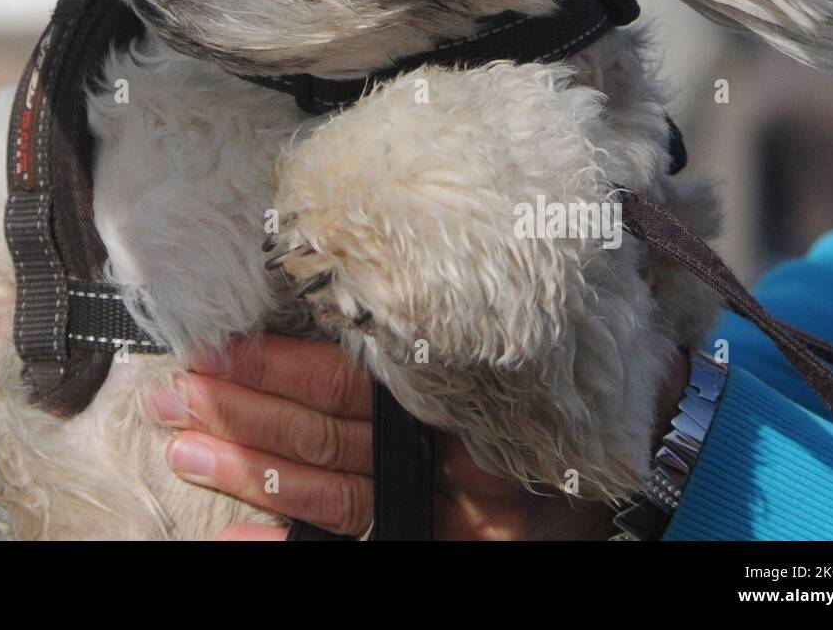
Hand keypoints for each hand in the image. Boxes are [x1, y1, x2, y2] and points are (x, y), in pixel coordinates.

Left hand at [152, 335, 679, 539]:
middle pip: (327, 441)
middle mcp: (449, 464)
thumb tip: (374, 282)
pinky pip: (356, 550)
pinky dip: (291, 546)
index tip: (220, 350)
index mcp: (463, 398)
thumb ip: (452, 325)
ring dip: (249, 473)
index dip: (281, 370)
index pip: (355, 386)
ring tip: (184, 451)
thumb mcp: (526, 342)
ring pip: (330, 496)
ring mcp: (443, 518)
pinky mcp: (442, 547)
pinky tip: (236, 540)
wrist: (658, 459)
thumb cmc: (584, 380)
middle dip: (243, 418)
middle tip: (174, 399)